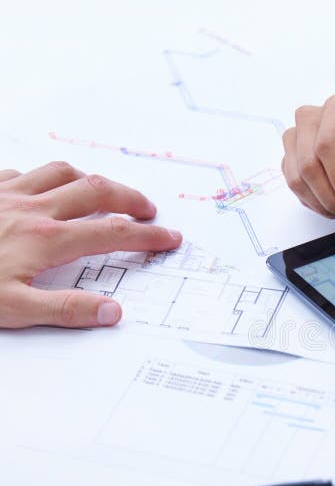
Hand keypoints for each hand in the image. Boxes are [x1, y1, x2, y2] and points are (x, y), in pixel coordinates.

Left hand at [0, 162, 181, 328]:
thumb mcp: (11, 309)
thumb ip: (64, 309)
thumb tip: (110, 312)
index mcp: (45, 239)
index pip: (112, 234)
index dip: (147, 236)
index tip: (168, 238)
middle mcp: (32, 209)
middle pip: (95, 191)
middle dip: (129, 198)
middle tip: (147, 210)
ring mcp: (8, 194)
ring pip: (61, 172)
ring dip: (90, 181)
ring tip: (104, 191)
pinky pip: (22, 172)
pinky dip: (42, 179)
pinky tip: (44, 190)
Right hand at [282, 94, 334, 217]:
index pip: (328, 144)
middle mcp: (310, 118)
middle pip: (309, 164)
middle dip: (328, 195)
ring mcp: (295, 138)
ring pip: (297, 178)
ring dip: (319, 202)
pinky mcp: (289, 157)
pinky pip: (293, 185)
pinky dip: (311, 201)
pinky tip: (329, 202)